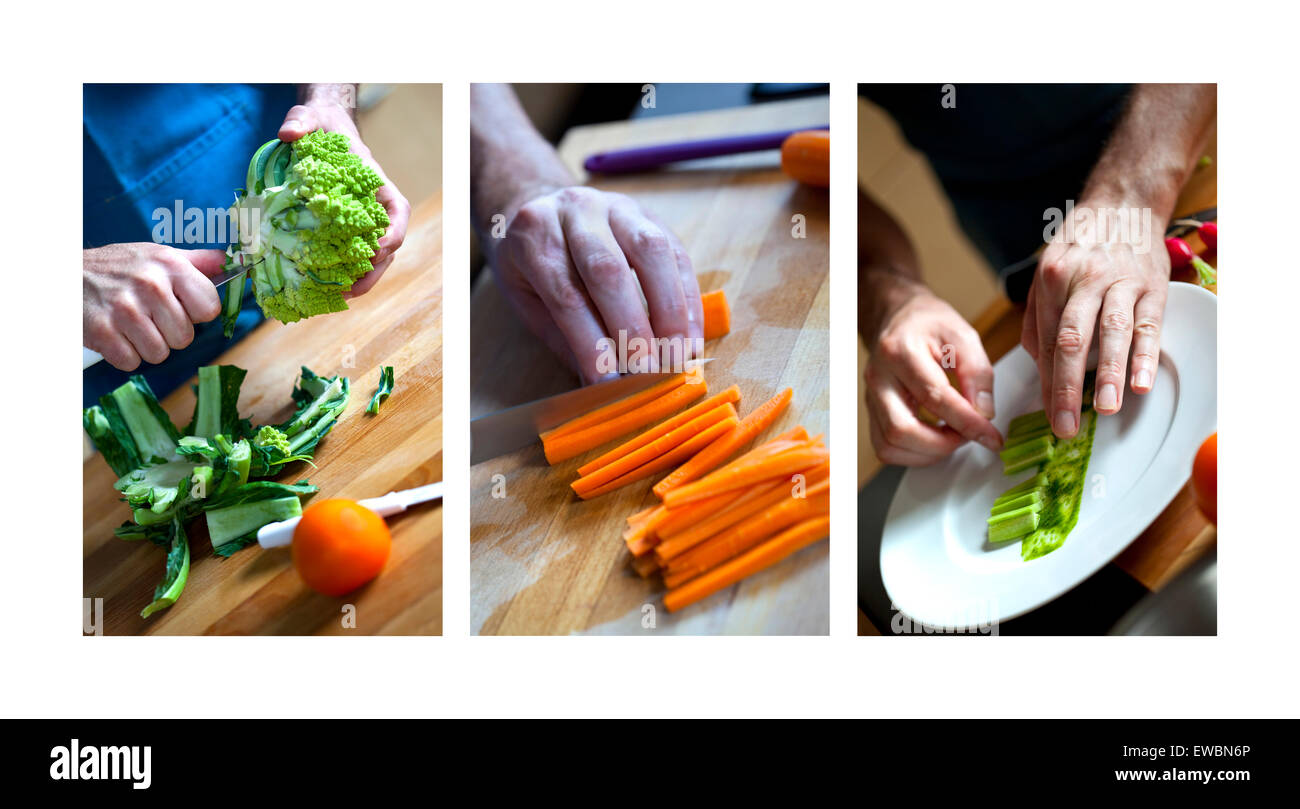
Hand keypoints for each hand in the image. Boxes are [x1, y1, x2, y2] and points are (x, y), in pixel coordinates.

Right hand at [84, 243, 226, 369]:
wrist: (63, 274)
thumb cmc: (118, 267)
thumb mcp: (157, 255)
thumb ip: (197, 261)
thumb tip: (232, 262)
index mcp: (170, 265)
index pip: (210, 308)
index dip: (197, 314)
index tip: (182, 308)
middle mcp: (150, 285)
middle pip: (185, 337)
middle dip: (169, 333)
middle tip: (149, 317)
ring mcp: (125, 309)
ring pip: (160, 353)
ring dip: (147, 345)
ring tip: (131, 325)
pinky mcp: (103, 332)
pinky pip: (132, 362)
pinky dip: (123, 353)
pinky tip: (115, 334)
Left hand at [278, 98, 410, 296]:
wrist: (321, 128)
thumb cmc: (322, 124)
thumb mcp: (310, 116)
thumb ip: (301, 120)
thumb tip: (287, 134)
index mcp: (374, 184)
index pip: (397, 212)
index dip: (392, 234)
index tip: (378, 249)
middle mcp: (373, 207)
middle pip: (387, 246)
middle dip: (372, 272)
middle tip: (351, 291)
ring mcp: (359, 221)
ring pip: (371, 259)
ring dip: (358, 281)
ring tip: (335, 298)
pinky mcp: (341, 230)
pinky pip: (349, 257)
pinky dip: (340, 275)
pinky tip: (321, 288)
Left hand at [489, 186, 704, 383]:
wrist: (543, 206)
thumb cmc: (532, 264)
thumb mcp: (529, 299)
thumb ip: (563, 337)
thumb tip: (601, 385)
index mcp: (535, 233)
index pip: (566, 294)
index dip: (590, 343)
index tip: (607, 383)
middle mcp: (577, 209)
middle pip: (608, 270)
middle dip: (632, 328)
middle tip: (648, 372)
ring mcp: (617, 205)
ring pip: (651, 251)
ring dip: (670, 311)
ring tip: (677, 355)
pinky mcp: (650, 214)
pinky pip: (677, 253)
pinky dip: (688, 299)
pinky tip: (691, 335)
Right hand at [864, 273, 1001, 465]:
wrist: (900, 318)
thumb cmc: (930, 324)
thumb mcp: (963, 335)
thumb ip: (977, 372)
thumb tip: (983, 413)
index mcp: (900, 352)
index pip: (934, 397)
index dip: (967, 423)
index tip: (992, 436)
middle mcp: (879, 377)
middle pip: (902, 430)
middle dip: (942, 444)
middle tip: (968, 436)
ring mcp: (870, 397)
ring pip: (890, 445)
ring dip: (927, 453)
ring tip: (952, 437)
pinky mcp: (871, 411)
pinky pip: (885, 447)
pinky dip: (913, 453)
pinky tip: (933, 440)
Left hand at [1022, 206, 1169, 437]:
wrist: (1123, 205)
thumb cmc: (1080, 246)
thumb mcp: (1045, 273)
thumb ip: (1038, 319)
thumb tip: (1038, 365)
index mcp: (1052, 280)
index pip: (1045, 340)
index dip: (1046, 382)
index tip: (1048, 415)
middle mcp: (1085, 280)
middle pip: (1072, 339)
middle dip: (1067, 387)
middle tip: (1066, 425)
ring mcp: (1121, 282)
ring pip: (1112, 332)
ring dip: (1109, 374)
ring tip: (1105, 408)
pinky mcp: (1152, 285)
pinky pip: (1148, 325)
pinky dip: (1145, 355)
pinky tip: (1142, 381)